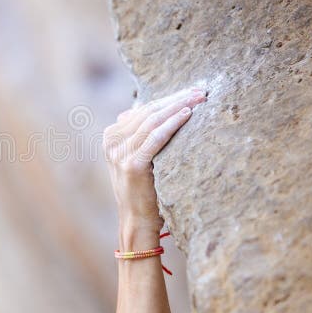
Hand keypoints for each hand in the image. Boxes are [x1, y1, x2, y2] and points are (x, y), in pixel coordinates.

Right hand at [104, 87, 206, 248]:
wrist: (136, 222)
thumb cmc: (143, 190)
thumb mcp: (135, 158)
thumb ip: (139, 135)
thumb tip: (149, 109)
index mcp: (111, 136)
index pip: (143, 109)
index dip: (168, 98)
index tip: (191, 91)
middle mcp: (112, 142)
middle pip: (148, 112)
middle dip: (176, 98)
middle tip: (200, 91)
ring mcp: (119, 154)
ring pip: (152, 121)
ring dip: (177, 106)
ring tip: (198, 99)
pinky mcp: (132, 165)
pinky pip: (155, 137)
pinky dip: (172, 123)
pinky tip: (187, 114)